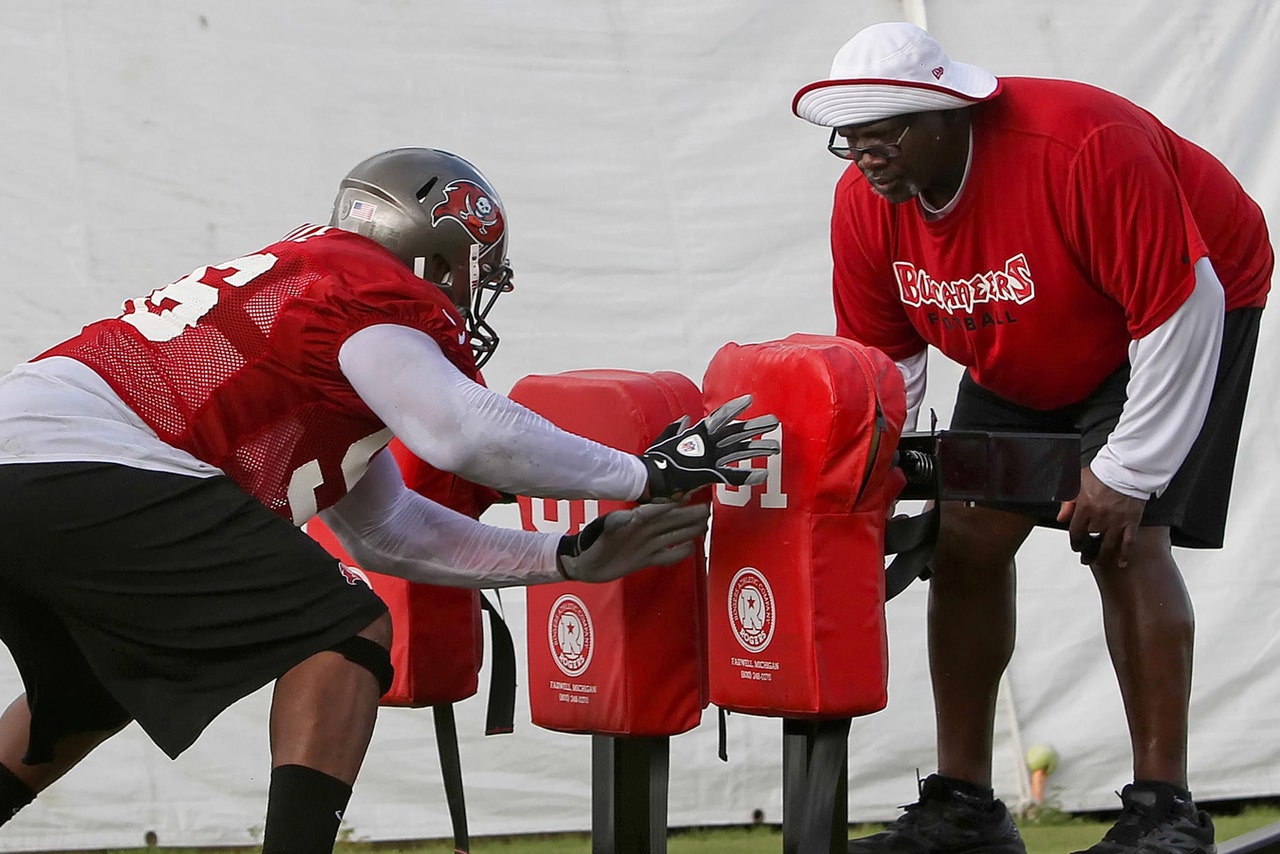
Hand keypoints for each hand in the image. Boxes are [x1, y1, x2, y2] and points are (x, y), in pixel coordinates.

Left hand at [557, 501, 710, 582]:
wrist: (583, 563)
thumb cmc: (591, 542)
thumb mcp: (604, 530)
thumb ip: (618, 523)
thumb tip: (633, 516)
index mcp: (636, 520)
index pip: (660, 508)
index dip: (675, 501)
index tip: (691, 494)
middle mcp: (645, 530)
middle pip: (672, 521)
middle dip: (689, 514)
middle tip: (708, 509)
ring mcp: (646, 545)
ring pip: (673, 536)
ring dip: (689, 530)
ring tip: (706, 525)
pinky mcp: (645, 560)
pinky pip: (666, 556)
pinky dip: (679, 553)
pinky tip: (692, 549)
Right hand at [640, 394, 779, 499]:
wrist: (650, 476)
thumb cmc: (655, 459)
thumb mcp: (666, 438)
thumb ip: (676, 429)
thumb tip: (685, 421)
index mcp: (697, 433)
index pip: (720, 416)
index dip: (735, 407)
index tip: (749, 400)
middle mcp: (706, 442)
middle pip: (737, 432)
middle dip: (756, 426)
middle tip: (774, 422)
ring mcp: (709, 457)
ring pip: (740, 451)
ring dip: (759, 448)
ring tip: (776, 448)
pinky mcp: (709, 474)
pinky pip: (733, 476)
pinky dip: (748, 476)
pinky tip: (763, 474)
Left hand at [1056, 466, 1146, 567]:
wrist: (1125, 469)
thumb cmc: (1102, 474)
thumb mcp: (1078, 483)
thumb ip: (1068, 502)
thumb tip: (1061, 518)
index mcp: (1085, 508)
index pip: (1075, 532)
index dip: (1075, 542)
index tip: (1076, 546)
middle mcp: (1100, 518)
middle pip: (1091, 541)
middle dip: (1087, 552)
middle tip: (1085, 558)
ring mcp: (1117, 522)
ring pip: (1108, 546)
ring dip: (1102, 557)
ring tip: (1098, 562)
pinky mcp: (1131, 522)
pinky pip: (1128, 542)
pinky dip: (1125, 555)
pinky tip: (1121, 562)